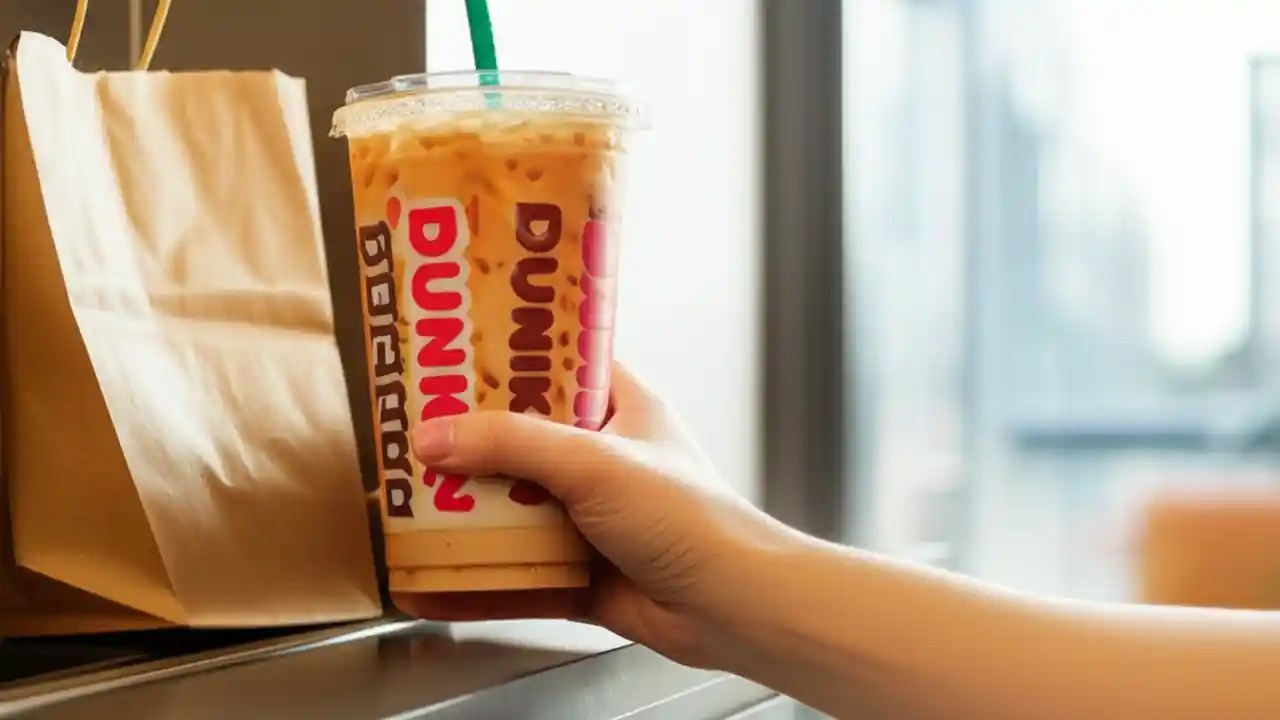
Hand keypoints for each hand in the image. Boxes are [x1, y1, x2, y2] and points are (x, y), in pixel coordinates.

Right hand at [395, 363, 790, 666]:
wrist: (732, 607)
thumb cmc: (692, 518)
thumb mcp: (595, 462)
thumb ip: (513, 445)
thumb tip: (438, 435)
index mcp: (620, 408)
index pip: (556, 365)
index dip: (508, 358)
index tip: (452, 353)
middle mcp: (602, 459)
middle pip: (520, 442)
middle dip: (467, 445)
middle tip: (409, 434)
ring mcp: (589, 518)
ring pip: (513, 509)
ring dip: (464, 514)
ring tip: (404, 506)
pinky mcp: (579, 572)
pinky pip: (516, 573)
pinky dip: (476, 581)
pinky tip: (432, 584)